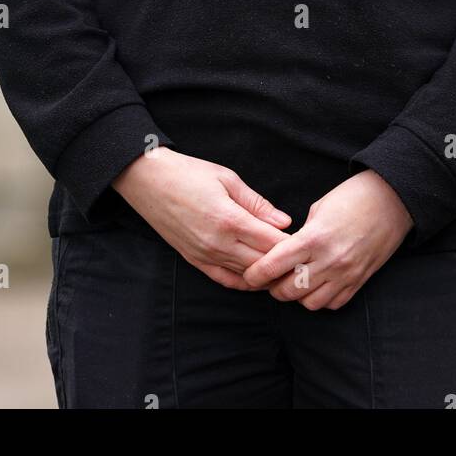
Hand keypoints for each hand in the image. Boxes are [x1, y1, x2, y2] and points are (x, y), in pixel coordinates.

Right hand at [112, 146, 292, 288]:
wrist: (148, 181)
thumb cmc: (188, 173)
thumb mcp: (227, 179)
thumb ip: (257, 204)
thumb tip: (284, 222)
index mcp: (229, 219)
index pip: (272, 243)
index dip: (293, 246)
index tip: (308, 242)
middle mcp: (218, 243)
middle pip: (262, 263)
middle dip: (284, 262)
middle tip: (303, 258)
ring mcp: (205, 255)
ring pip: (246, 275)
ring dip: (267, 273)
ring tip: (285, 268)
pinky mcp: (195, 261)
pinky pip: (225, 280)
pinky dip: (245, 282)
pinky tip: (258, 278)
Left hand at [241, 170, 413, 310]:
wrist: (392, 199)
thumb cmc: (353, 197)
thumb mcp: (319, 209)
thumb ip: (301, 235)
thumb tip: (286, 253)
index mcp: (314, 237)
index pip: (275, 265)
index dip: (256, 274)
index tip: (249, 275)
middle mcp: (329, 260)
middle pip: (289, 290)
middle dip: (274, 287)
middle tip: (271, 278)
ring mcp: (346, 274)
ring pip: (309, 303)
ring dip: (298, 295)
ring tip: (296, 281)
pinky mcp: (359, 281)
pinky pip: (333, 304)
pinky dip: (320, 299)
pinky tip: (317, 284)